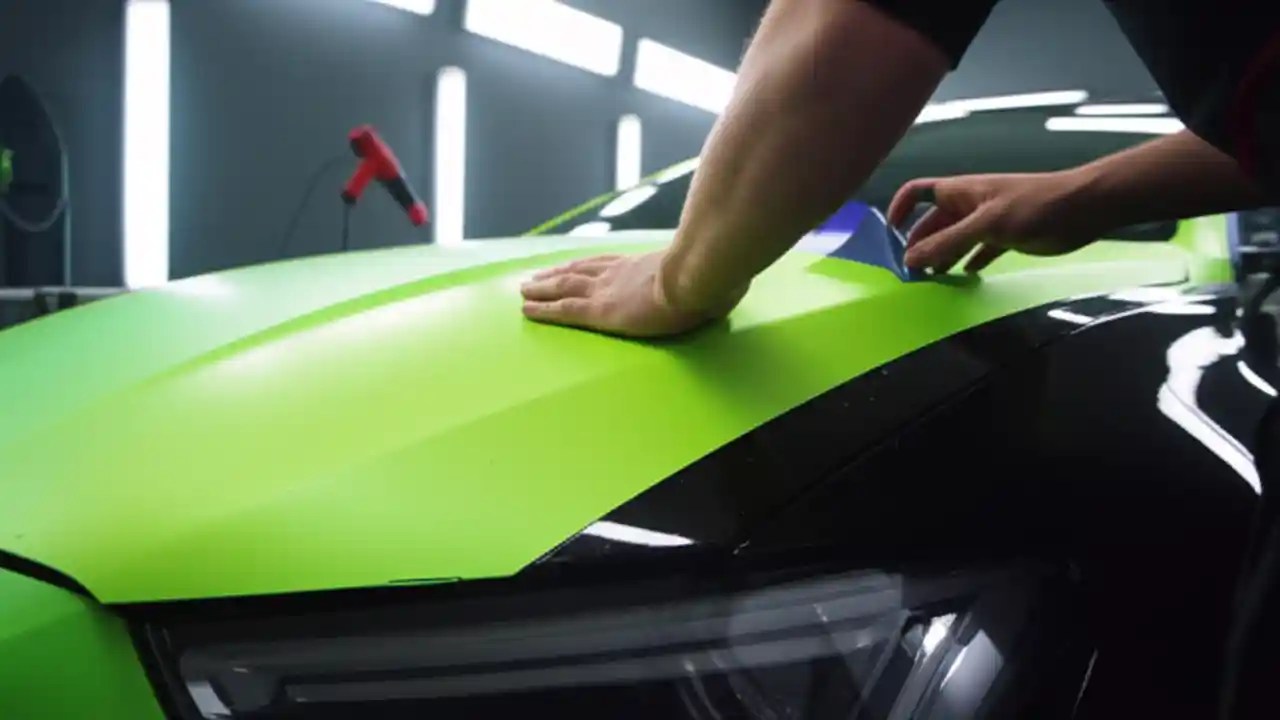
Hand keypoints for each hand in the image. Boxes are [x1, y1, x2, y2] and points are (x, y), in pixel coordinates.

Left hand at [521, 252, 743, 337]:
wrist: (699, 275)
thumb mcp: (703, 268)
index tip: (568, 265)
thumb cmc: (709, 273)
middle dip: (554, 276)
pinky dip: (544, 310)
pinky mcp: (601, 312)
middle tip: (533, 279)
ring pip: (564, 287)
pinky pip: (565, 311)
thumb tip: (725, 275)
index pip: (605, 263)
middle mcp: (619, 274)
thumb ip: (703, 271)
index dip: (583, 265)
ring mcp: (608, 291)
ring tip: (523, 292)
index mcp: (641, 265)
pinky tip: (527, 312)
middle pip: (578, 272)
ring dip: (541, 289)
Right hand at [888, 172, 1099, 273]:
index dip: (900, 209)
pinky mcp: (1003, 239)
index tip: (891, 235)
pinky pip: (976, 253)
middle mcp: (967, 207)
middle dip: (919, 247)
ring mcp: (985, 223)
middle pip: (932, 226)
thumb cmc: (1033, 206)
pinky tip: (965, 279)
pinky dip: (967, 265)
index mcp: (959, 193)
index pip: (917, 193)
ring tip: (932, 283)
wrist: (1081, 208)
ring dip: (941, 260)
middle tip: (911, 277)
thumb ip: (947, 242)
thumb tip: (909, 260)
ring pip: (952, 242)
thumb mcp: (986, 224)